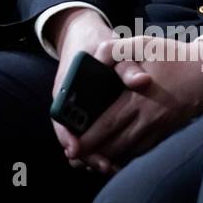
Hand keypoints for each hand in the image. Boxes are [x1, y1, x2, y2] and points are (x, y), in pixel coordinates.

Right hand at [47, 8, 121, 167]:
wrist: (82, 35)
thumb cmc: (95, 43)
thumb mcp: (109, 47)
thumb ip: (125, 65)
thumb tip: (142, 81)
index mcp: (65, 87)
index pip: (60, 116)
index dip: (67, 135)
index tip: (76, 148)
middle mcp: (66, 100)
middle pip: (69, 134)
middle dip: (86, 152)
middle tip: (103, 166)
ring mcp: (74, 106)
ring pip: (79, 136)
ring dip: (93, 153)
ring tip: (110, 168)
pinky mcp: (85, 111)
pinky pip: (87, 132)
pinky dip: (99, 146)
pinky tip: (116, 159)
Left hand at [72, 35, 202, 173]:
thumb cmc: (174, 57)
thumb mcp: (143, 44)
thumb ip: (115, 51)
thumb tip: (94, 59)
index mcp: (137, 99)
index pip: (107, 124)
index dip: (88, 137)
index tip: (72, 145)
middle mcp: (148, 119)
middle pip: (115, 144)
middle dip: (93, 152)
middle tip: (75, 155)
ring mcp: (159, 129)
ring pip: (129, 152)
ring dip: (110, 158)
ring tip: (91, 159)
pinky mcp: (168, 133)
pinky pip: (144, 152)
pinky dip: (128, 157)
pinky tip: (117, 156)